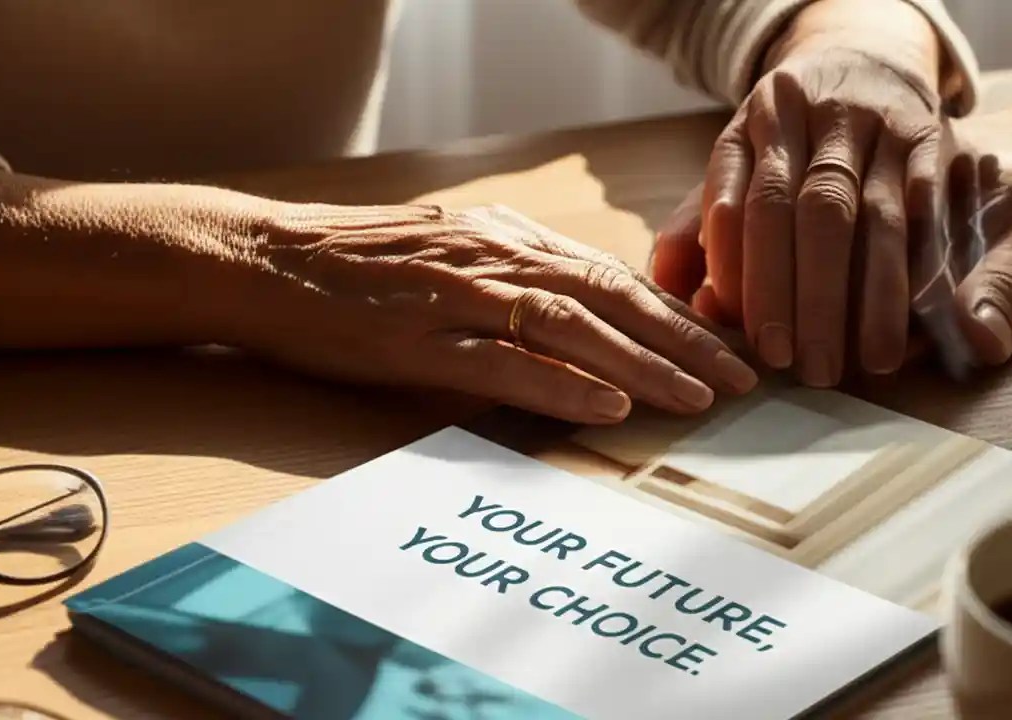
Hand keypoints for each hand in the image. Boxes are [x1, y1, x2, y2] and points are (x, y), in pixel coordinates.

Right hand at [222, 203, 756, 423]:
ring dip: (642, 362)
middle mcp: (495, 260)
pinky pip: (502, 363)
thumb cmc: (361, 264)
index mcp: (508, 239)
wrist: (270, 259)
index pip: (610, 276)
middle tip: (741, 378)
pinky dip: (561, 383)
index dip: (674, 312)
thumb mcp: (451, 251)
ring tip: (697, 397)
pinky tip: (608, 405)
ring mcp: (458, 299)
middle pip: (609, 297)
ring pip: (570, 327)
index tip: (725, 343)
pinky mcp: (419, 341)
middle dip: (683, 339)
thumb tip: (583, 311)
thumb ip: (514, 274)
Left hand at [651, 0, 945, 386]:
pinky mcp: (928, 134)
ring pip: (871, 216)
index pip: (738, 205)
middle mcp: (809, 115)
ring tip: (867, 362)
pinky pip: (927, 208)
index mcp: (751, 125)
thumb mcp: (734, 169)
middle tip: (806, 367)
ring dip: (870, 296)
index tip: (754, 342)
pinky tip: (920, 316)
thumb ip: (693, 231)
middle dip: (805, 298)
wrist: (864, 57)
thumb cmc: (789, 145)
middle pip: (804, 213)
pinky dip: (923, 265)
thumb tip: (668, 290)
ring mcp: (873, 122)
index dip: (743, 278)